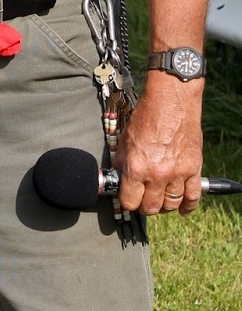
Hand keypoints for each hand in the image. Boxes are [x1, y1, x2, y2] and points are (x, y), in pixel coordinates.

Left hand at [114, 74, 204, 214]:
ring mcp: (177, 174)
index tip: (128, 198)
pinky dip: (187, 206)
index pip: (129, 202)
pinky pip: (193, 197)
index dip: (127, 202)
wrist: (172, 102)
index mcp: (136, 167)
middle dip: (144, 206)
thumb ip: (122, 161)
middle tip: (143, 200)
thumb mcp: (125, 138)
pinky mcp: (194, 169)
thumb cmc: (147, 116)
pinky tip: (182, 208)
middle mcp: (157, 174)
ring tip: (160, 200)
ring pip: (170, 205)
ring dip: (164, 206)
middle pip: (150, 208)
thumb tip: (117, 176)